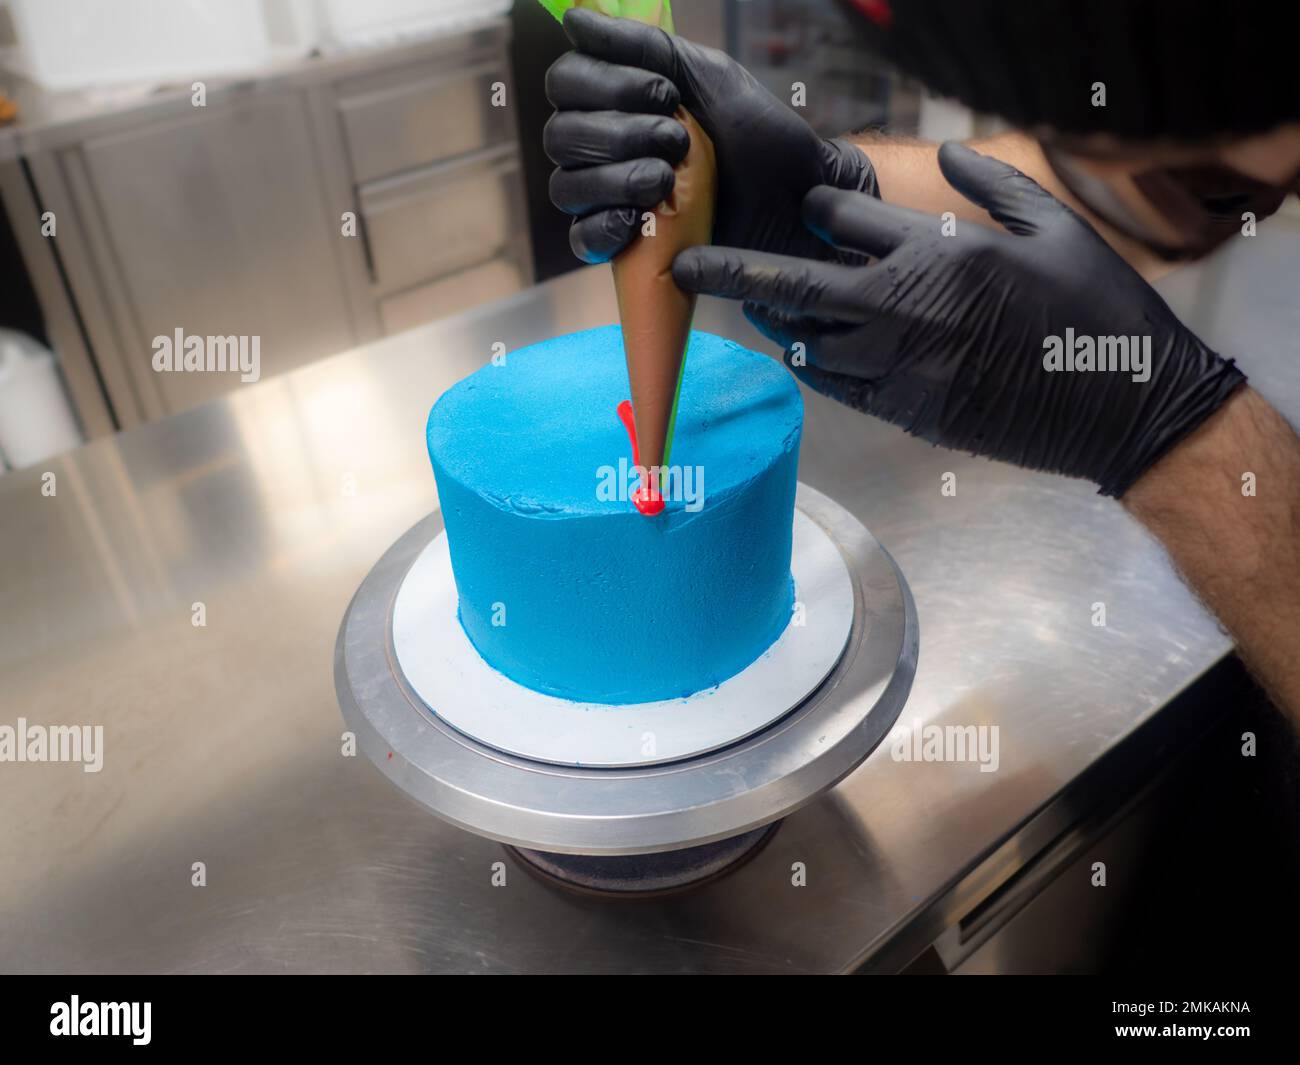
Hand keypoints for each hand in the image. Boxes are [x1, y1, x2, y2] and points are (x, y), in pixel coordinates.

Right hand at [544, 8, 877, 263]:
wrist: (798, 200)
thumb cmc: (759, 136)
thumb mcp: (708, 75)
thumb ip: (643, 46)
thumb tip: (576, 19)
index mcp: (616, 102)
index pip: (565, 83)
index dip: (603, 84)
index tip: (665, 93)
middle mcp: (602, 149)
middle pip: (559, 135)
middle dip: (618, 132)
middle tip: (679, 138)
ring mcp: (609, 200)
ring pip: (566, 187)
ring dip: (616, 176)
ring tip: (668, 178)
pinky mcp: (623, 247)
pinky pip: (582, 239)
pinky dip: (603, 225)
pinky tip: (636, 218)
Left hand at [672, 142, 1245, 496]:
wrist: (1121, 404)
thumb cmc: (1094, 309)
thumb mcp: (1053, 226)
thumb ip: (992, 183)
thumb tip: (946, 153)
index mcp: (938, 253)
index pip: (845, 217)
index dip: (821, 209)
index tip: (811, 209)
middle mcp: (904, 309)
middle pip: (794, 284)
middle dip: (731, 271)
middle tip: (682, 263)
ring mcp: (899, 367)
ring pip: (805, 341)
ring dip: (773, 322)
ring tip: (750, 306)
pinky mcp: (906, 413)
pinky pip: (836, 386)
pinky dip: (811, 364)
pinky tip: (800, 351)